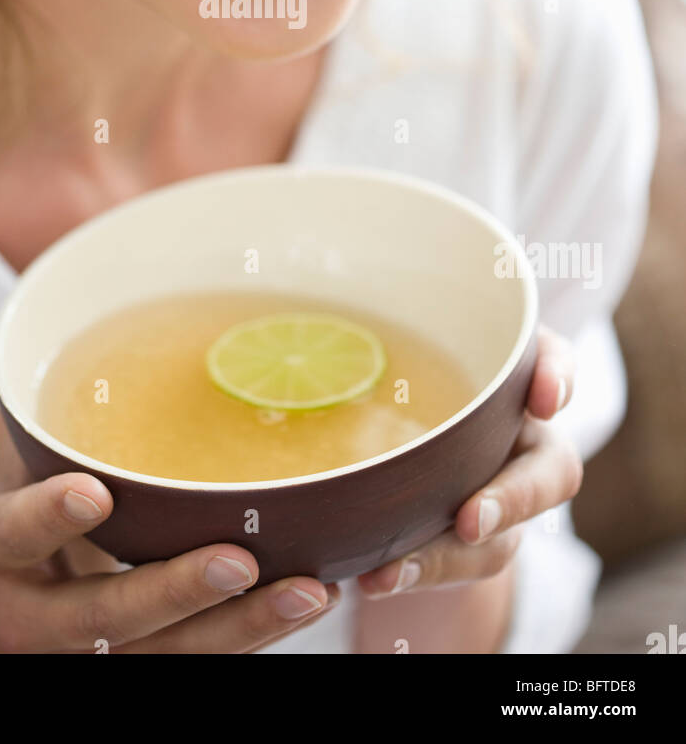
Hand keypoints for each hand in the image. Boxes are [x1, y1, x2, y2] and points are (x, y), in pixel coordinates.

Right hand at [0, 413, 339, 652]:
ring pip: (163, 656)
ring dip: (239, 626)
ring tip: (308, 588)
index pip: (9, 534)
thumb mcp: (31, 427)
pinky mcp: (147, 657)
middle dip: (171, 594)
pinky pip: (203, 655)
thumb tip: (111, 264)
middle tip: (237, 559)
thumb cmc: (43, 467)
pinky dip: (257, 631)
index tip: (93, 491)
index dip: (45, 518)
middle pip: (97, 621)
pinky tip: (313, 593)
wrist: (34, 563)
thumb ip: (55, 379)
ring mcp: (90, 648)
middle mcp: (32, 612)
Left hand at [355, 324, 582, 597]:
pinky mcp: (469, 542)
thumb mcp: (397, 337)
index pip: (554, 362)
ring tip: (388, 572)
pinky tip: (375, 578)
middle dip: (513, 499)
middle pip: (549, 474)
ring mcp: (500, 496)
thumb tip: (296, 274)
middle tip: (470, 519)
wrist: (397, 429)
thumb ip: (377, 316)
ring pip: (499, 539)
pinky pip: (457, 565)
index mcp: (512, 376)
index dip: (557, 377)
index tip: (546, 397)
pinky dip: (416, 573)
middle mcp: (521, 438)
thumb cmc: (400, 367)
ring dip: (446, 558)